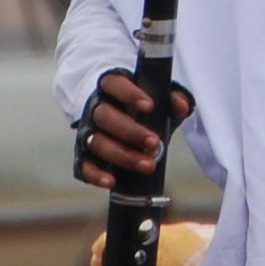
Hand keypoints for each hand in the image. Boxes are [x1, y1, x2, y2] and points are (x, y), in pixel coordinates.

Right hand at [73, 71, 193, 187]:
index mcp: (111, 87)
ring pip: (97, 142)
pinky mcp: (83, 156)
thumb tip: (181, 106)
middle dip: (131, 131)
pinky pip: (83, 166)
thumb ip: (173, 98)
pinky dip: (95, 174)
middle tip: (155, 143)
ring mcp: (87, 132)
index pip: (114, 84)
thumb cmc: (144, 110)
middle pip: (105, 116)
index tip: (150, 106)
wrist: (125, 125)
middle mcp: (95, 108)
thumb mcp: (161, 100)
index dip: (129, 94)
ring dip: (123, 155)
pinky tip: (111, 180)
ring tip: (148, 165)